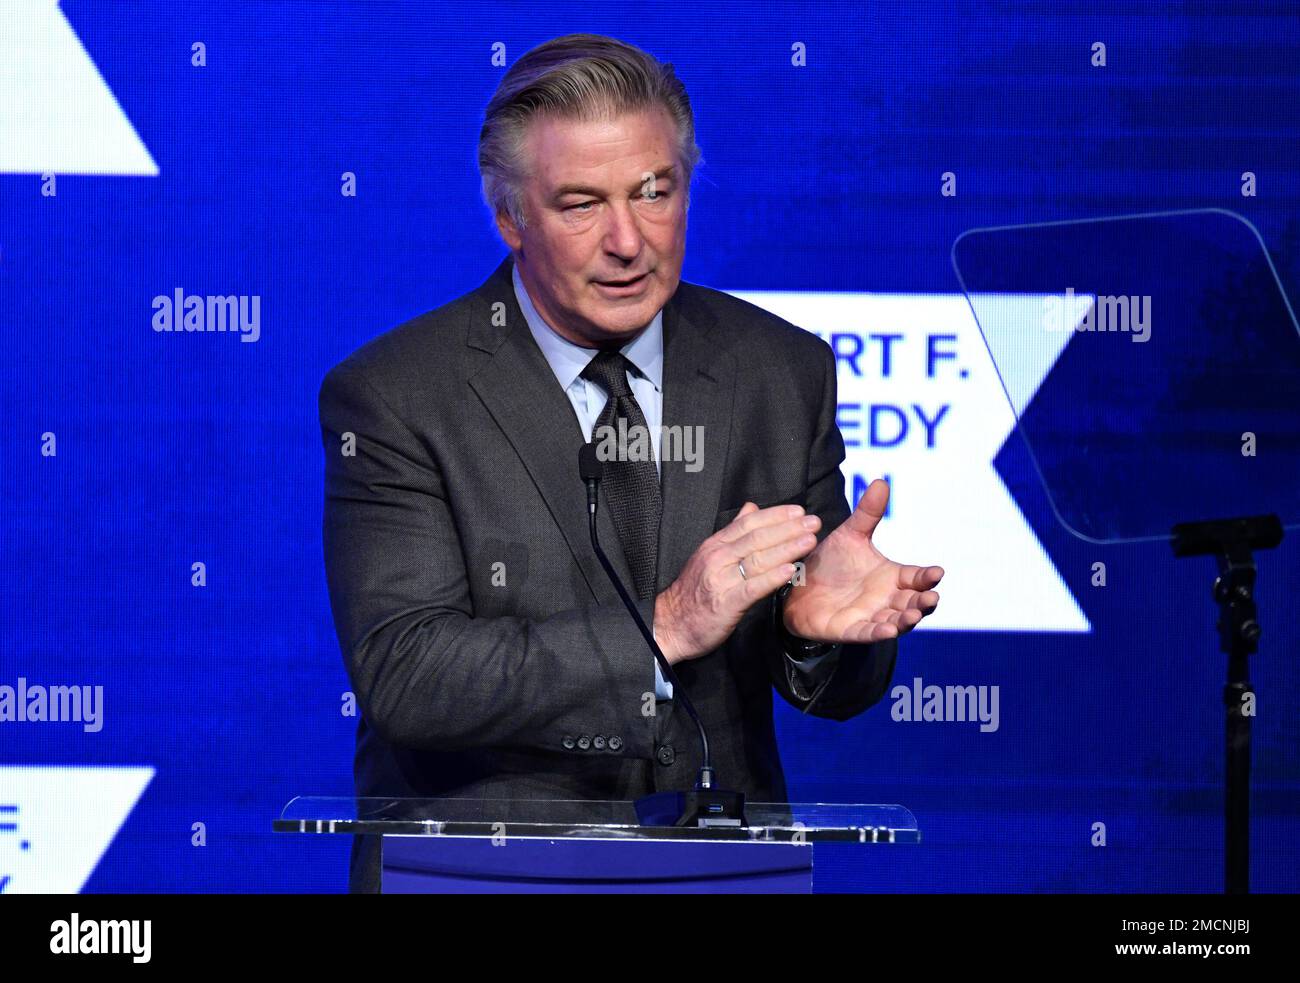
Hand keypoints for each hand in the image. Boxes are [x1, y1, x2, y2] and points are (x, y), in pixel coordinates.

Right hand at [654, 503, 820, 663]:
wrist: (670, 625)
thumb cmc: (693, 592)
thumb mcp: (708, 555)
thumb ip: (732, 532)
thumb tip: (751, 508)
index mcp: (715, 545)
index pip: (749, 523)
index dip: (775, 515)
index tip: (798, 510)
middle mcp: (718, 558)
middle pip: (757, 537)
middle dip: (788, 528)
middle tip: (813, 522)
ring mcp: (721, 579)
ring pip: (758, 559)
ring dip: (787, 548)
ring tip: (810, 540)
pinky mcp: (726, 602)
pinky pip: (753, 587)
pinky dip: (773, 577)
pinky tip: (791, 571)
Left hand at [782, 479, 942, 643]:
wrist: (797, 585)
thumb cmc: (830, 563)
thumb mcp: (850, 535)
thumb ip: (867, 513)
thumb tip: (880, 480)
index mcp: (891, 576)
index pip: (916, 577)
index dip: (927, 577)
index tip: (938, 572)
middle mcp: (886, 598)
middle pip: (913, 602)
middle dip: (923, 602)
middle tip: (931, 597)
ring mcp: (870, 616)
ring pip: (896, 621)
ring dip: (907, 621)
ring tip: (914, 615)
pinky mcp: (850, 630)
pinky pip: (868, 633)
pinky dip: (879, 633)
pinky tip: (889, 630)